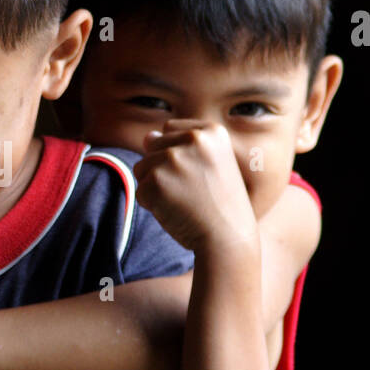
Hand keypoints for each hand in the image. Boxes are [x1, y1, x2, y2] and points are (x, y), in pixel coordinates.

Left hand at [132, 119, 258, 254]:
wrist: (228, 240)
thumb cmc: (220, 204)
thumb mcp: (211, 166)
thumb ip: (181, 146)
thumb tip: (147, 136)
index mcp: (212, 131)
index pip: (169, 130)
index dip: (177, 154)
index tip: (198, 174)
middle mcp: (193, 139)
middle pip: (153, 146)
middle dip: (164, 169)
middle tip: (192, 191)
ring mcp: (173, 159)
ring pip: (142, 168)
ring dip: (156, 187)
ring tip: (184, 200)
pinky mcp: (155, 182)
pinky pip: (140, 191)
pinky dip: (152, 205)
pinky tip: (176, 212)